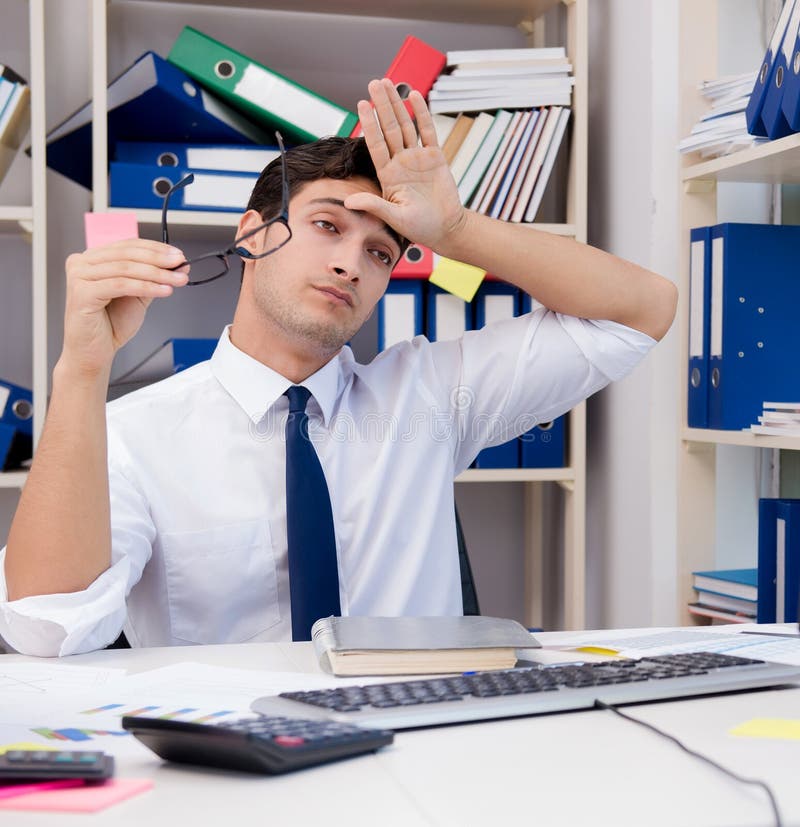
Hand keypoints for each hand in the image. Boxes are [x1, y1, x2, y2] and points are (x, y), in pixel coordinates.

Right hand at [60, 239, 188, 377]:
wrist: (94, 352)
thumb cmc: (110, 324)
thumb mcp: (138, 295)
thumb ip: (154, 278)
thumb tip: (179, 264)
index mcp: (93, 259)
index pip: (128, 245)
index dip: (156, 248)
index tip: (178, 255)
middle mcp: (82, 263)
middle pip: (128, 254)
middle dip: (159, 260)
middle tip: (181, 264)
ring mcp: (79, 276)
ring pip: (126, 269)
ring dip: (158, 274)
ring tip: (178, 280)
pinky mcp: (81, 293)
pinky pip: (121, 285)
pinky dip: (146, 286)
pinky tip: (164, 290)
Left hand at [344, 78, 466, 251]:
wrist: (446, 229)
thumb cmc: (420, 227)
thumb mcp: (394, 218)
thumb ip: (374, 206)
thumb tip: (348, 203)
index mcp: (388, 175)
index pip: (376, 144)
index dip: (369, 124)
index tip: (362, 104)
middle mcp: (400, 163)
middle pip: (389, 129)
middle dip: (382, 105)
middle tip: (374, 83)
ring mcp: (417, 158)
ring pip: (405, 125)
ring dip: (397, 105)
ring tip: (388, 83)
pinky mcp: (435, 157)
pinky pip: (427, 131)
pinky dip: (421, 114)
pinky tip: (413, 96)